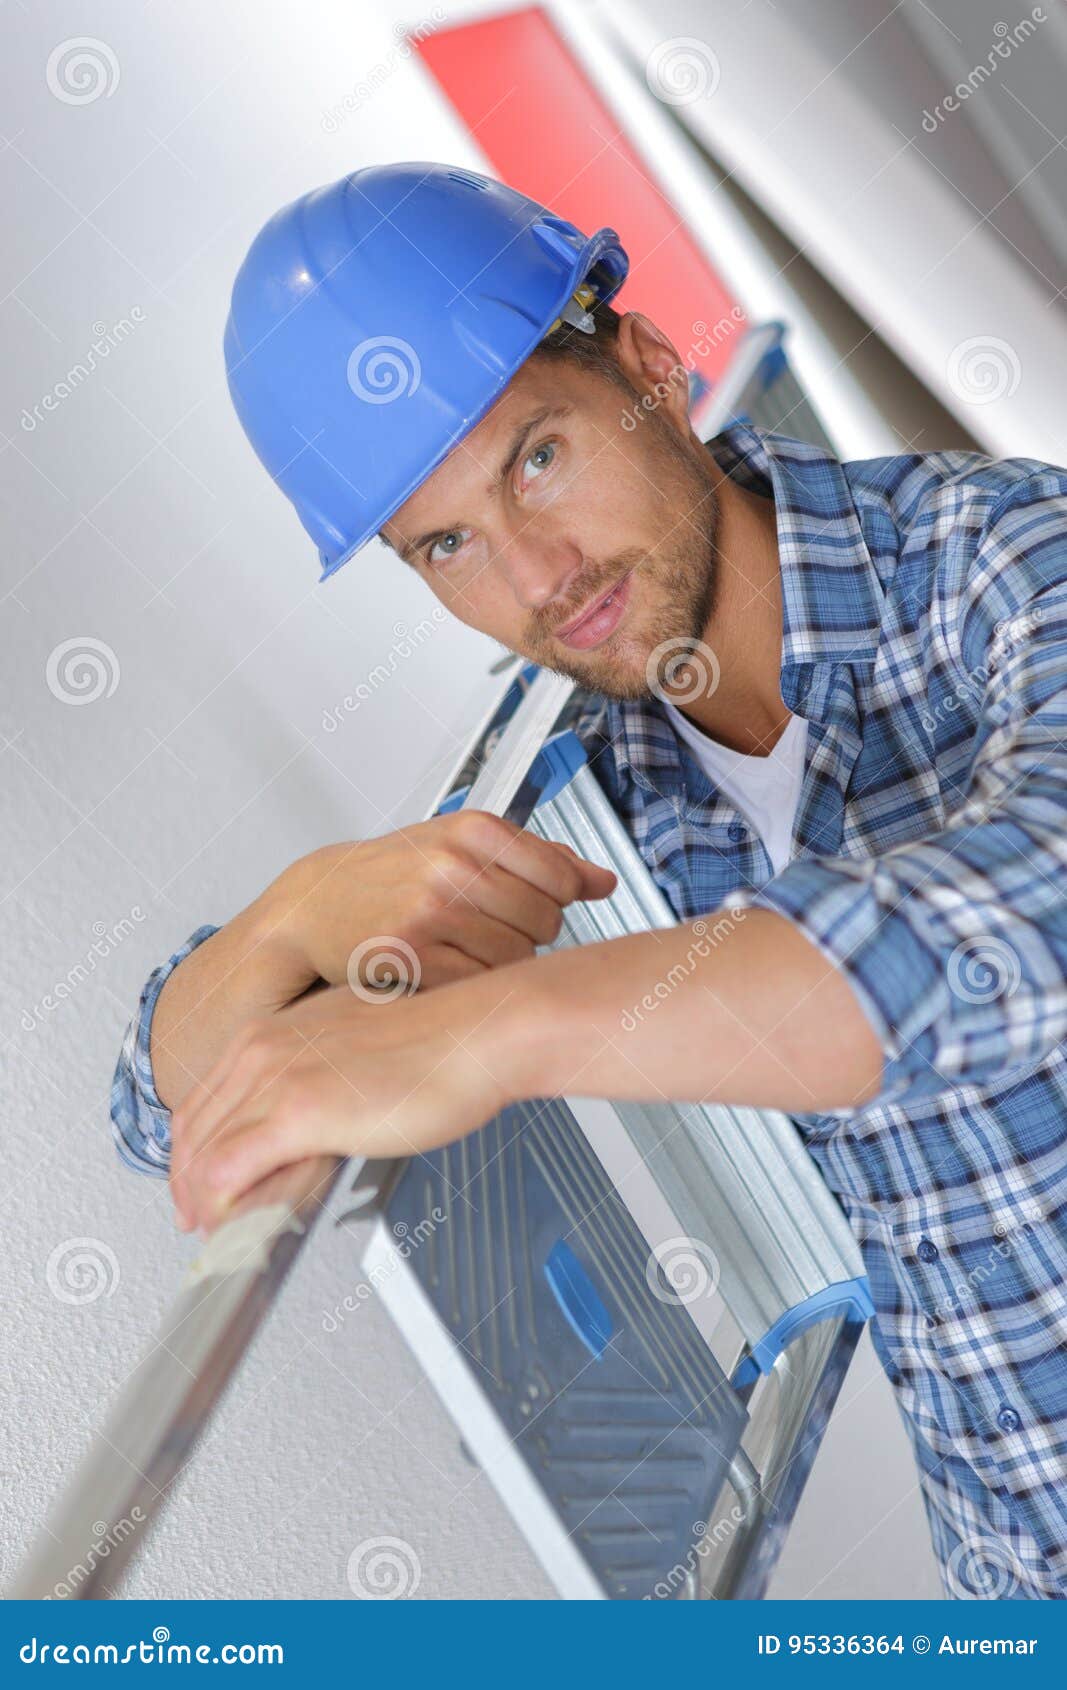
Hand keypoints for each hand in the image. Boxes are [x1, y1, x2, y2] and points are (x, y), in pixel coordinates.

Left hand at [168, 976, 515, 1234]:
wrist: (475, 1036)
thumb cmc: (436, 1045)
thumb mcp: (352, 1052)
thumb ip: (315, 1083)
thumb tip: (303, 1125)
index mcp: (272, 1031)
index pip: (203, 1101)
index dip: (194, 1153)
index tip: (200, 1187)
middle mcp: (261, 1048)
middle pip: (191, 1131)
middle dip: (190, 1187)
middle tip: (202, 1224)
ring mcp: (274, 1079)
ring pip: (202, 1157)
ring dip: (204, 1206)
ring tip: (223, 1237)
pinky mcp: (296, 1113)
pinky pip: (229, 1173)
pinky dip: (224, 1209)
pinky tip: (239, 1227)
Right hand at [271, 810, 614, 994]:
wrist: (313, 906)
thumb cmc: (391, 875)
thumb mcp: (462, 846)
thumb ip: (538, 859)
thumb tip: (603, 880)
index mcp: (474, 829)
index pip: (562, 876)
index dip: (555, 900)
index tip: (530, 903)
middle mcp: (454, 864)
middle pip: (546, 921)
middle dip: (527, 934)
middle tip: (485, 929)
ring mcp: (432, 910)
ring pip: (517, 958)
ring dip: (499, 964)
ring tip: (463, 948)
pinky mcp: (411, 954)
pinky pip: (478, 984)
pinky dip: (470, 984)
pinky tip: (445, 968)